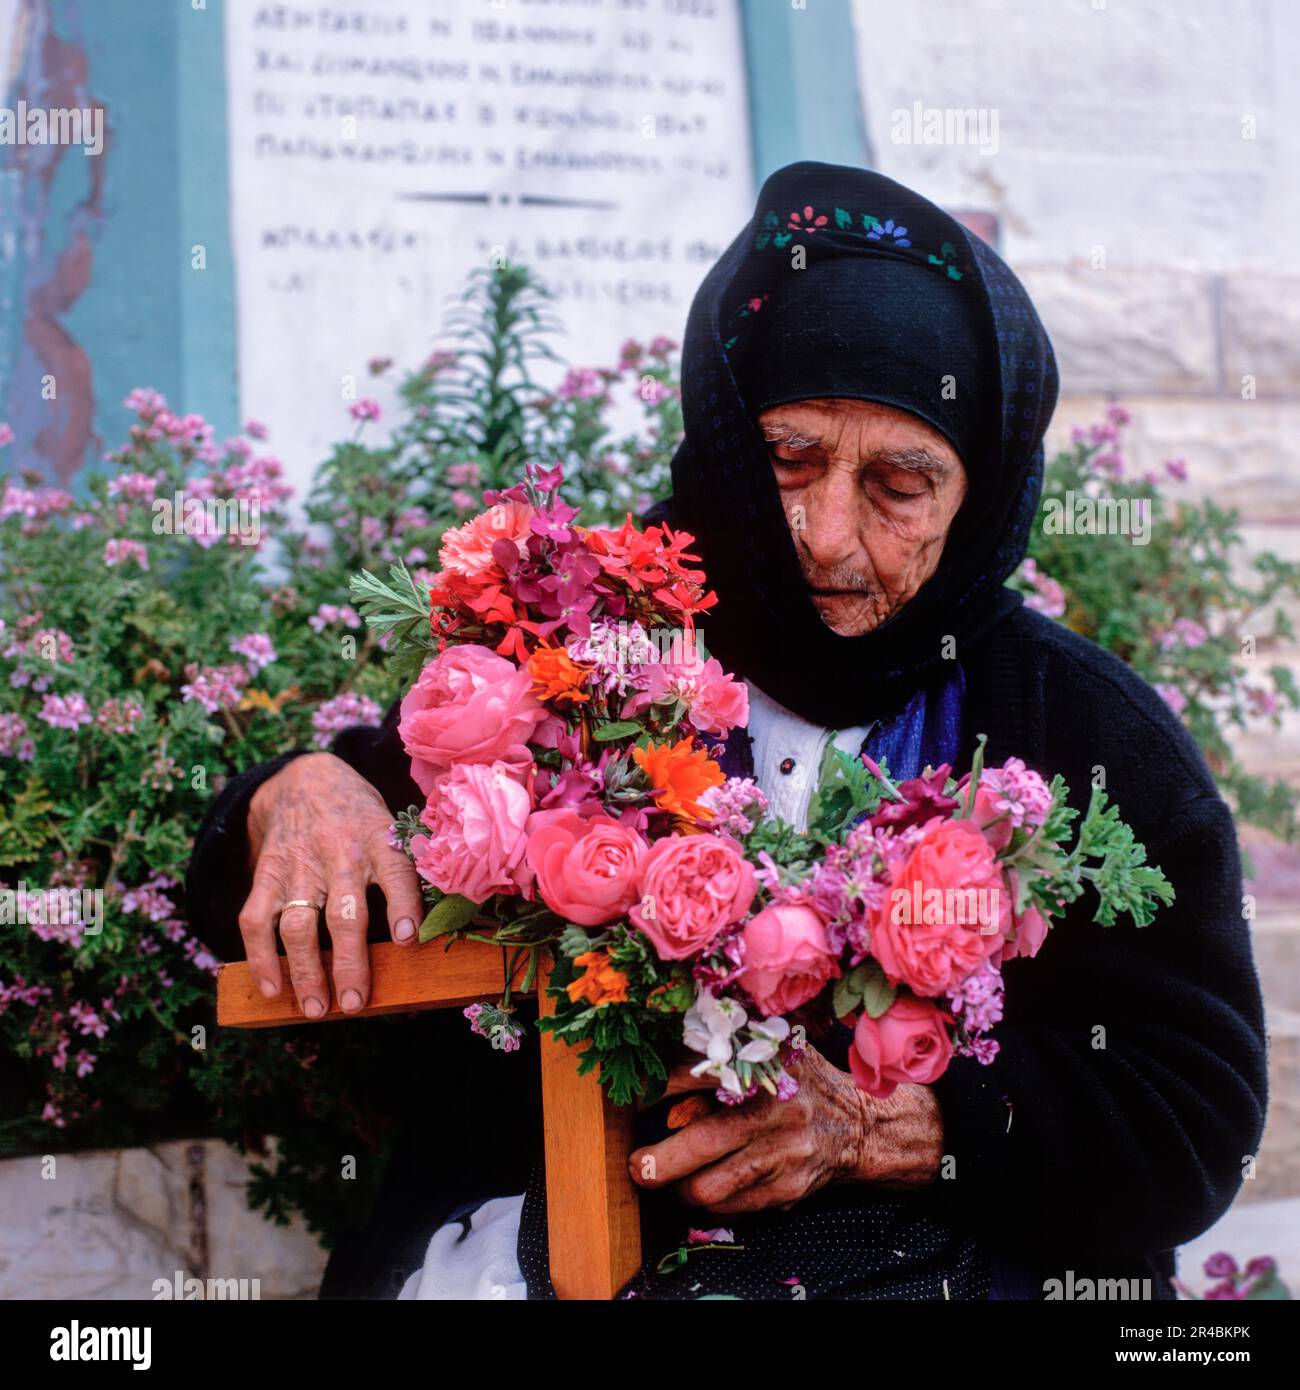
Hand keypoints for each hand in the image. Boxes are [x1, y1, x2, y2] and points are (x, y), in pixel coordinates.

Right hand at [238, 752, 424, 1016]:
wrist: (306, 780)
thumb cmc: (362, 819)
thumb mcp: (391, 827)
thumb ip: (408, 868)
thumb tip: (440, 924)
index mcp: (379, 840)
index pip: (395, 871)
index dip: (403, 904)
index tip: (408, 940)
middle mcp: (338, 853)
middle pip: (344, 914)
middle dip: (349, 963)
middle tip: (354, 1004)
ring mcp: (299, 865)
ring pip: (299, 925)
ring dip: (305, 972)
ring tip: (315, 1010)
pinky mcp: (267, 873)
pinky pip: (256, 920)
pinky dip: (261, 958)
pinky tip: (271, 989)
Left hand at [629, 1046, 943, 1214]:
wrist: (857, 1123)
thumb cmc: (797, 1080)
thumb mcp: (767, 1048)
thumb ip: (723, 1048)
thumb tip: (662, 1050)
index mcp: (761, 1065)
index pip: (692, 1075)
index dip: (653, 1089)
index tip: (631, 1097)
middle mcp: (773, 1110)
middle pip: (700, 1142)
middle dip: (656, 1160)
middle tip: (635, 1164)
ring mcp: (782, 1153)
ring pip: (711, 1186)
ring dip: (679, 1186)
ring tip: (669, 1178)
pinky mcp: (787, 1188)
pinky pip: (731, 1205)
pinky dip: (710, 1200)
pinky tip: (705, 1185)